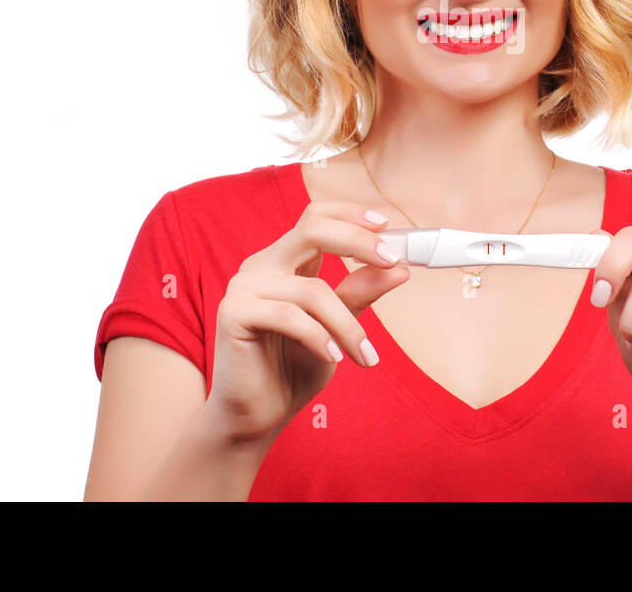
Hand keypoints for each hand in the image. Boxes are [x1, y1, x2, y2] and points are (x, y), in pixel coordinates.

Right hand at [205, 200, 409, 444]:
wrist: (257, 415)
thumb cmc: (294, 368)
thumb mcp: (338, 327)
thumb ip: (359, 294)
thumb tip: (399, 269)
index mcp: (285, 261)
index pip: (316, 217)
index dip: (351, 214)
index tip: (387, 225)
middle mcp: (262, 265)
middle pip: (311, 229)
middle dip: (358, 241)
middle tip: (393, 262)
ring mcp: (244, 286)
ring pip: (312, 289)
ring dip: (348, 325)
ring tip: (366, 355)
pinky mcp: (232, 312)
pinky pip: (290, 316)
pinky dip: (319, 337)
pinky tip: (333, 357)